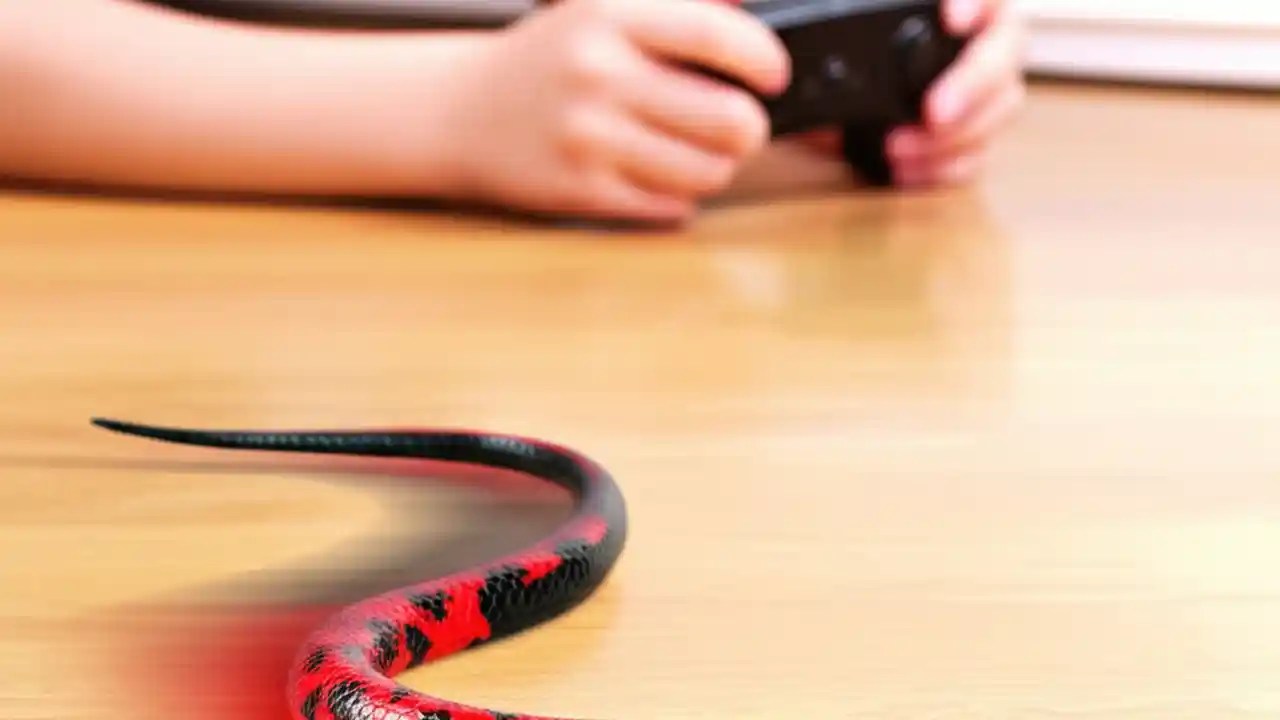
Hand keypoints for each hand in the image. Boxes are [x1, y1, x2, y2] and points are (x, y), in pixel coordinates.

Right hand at [438, 0, 789, 222]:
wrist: (459, 112)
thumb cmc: (543, 63)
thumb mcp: (598, 10)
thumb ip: (674, 12)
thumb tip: (745, 26)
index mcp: (607, 16)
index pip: (715, 36)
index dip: (761, 59)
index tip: (773, 76)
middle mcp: (598, 75)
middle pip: (729, 118)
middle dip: (748, 127)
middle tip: (738, 125)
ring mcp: (589, 138)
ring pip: (708, 170)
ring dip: (716, 165)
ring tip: (693, 151)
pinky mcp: (580, 191)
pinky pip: (670, 206)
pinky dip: (678, 195)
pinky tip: (655, 173)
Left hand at [796, 0, 1026, 187]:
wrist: (818, 91)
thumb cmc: (830, 49)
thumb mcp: (824, 29)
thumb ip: (818, 24)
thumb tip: (797, 51)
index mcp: (950, 1)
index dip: (975, 1)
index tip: (951, 18)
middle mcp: (976, 37)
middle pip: (1005, 50)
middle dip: (971, 84)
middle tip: (933, 112)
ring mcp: (980, 87)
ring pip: (999, 107)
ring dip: (953, 135)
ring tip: (897, 148)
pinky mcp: (967, 134)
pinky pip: (975, 154)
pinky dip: (940, 168)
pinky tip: (903, 170)